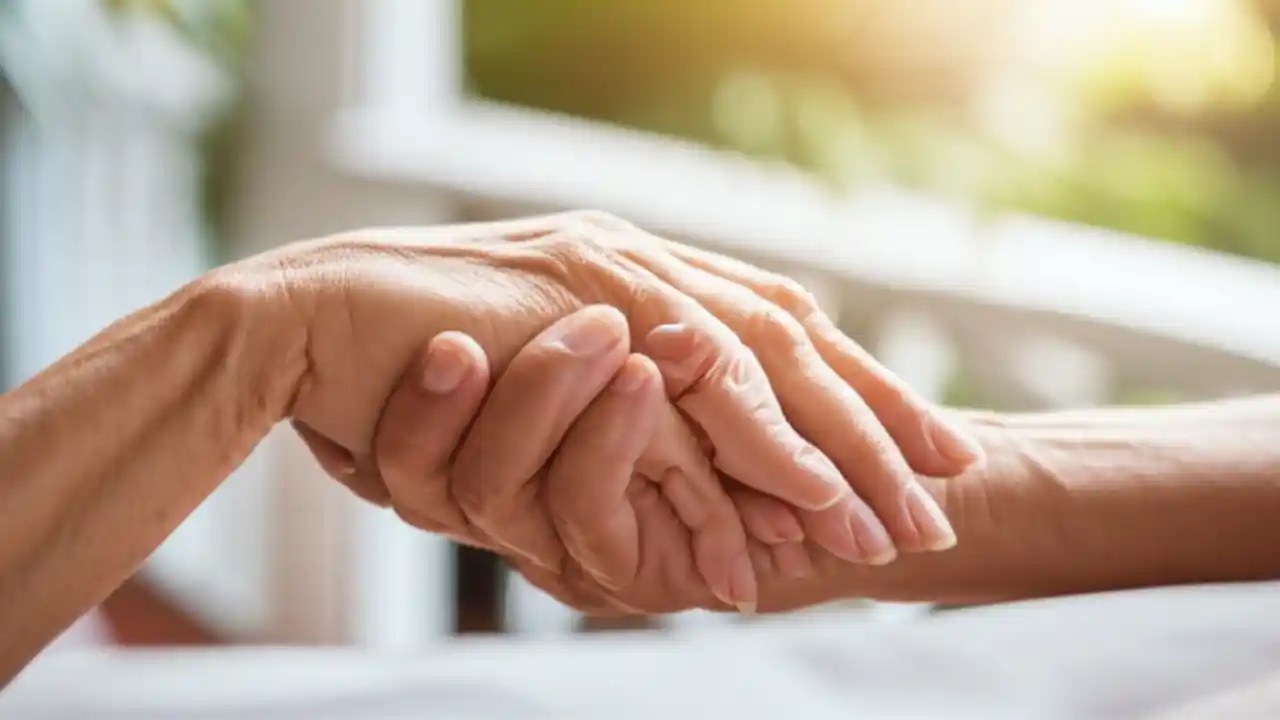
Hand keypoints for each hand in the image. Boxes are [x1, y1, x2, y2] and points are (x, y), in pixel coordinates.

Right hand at [278, 212, 979, 568]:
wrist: (306, 317)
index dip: (851, 387)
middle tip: (957, 480)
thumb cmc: (412, 354)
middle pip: (791, 340)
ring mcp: (613, 276)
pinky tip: (803, 511)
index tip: (922, 444)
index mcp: (639, 265)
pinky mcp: (575, 313)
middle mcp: (640, 258)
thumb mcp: (539, 371)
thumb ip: (614, 385)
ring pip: (758, 366)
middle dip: (878, 416)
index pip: (769, 327)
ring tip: (895, 524)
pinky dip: (749, 456)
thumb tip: (678, 422)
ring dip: (832, 449)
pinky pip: (686, 394)